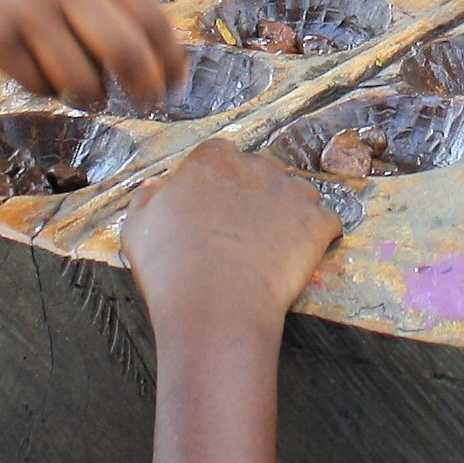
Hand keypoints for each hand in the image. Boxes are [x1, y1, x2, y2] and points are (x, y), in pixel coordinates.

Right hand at [0, 0, 182, 108]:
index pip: (151, 17)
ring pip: (80, 79)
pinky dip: (50, 91)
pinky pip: (37, 86)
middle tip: (148, 103)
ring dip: (94, 95)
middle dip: (145, 88)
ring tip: (92, 93)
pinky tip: (49, 78)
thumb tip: (164, 54)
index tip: (177, 84)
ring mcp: (26, 9)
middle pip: (125, 52)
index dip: (171, 60)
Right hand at [122, 140, 340, 335]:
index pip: (218, 155)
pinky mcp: (318, 221)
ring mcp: (292, 192)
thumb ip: (147, 199)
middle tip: (243, 231)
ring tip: (273, 247)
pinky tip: (299, 259)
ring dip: (288, 212)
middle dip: (255, 193)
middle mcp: (255, 166)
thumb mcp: (138, 228)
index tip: (214, 207)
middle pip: (261, 169)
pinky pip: (326, 221)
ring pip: (297, 192)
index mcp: (211, 162)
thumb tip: (156, 186)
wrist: (215, 307)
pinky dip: (318, 237)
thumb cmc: (170, 269)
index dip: (217, 182)